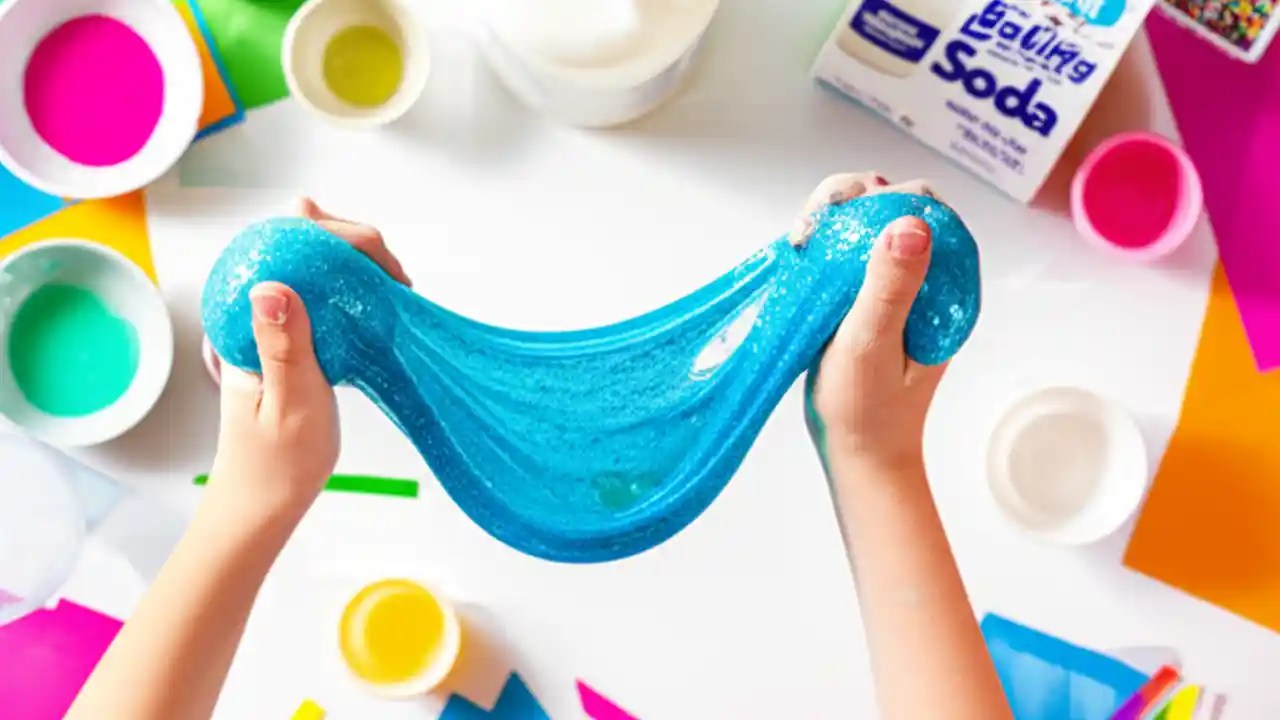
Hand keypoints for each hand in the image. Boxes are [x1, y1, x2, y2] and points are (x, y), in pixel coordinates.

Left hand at [207, 198, 409, 520]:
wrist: (265, 500)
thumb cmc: (276, 462)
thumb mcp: (289, 403)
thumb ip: (282, 344)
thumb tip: (272, 285)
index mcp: (243, 321)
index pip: (286, 246)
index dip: (337, 239)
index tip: (383, 265)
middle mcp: (253, 312)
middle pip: (300, 242)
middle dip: (351, 243)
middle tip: (395, 277)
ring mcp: (273, 324)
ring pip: (314, 266)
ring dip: (355, 263)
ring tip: (393, 284)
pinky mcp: (291, 339)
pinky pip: (322, 295)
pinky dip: (353, 288)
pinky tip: (377, 299)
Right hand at [798, 173, 947, 475]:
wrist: (859, 457)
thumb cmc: (868, 411)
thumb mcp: (872, 344)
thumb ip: (890, 286)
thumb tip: (911, 223)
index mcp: (944, 283)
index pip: (922, 206)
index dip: (877, 198)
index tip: (834, 221)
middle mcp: (926, 277)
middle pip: (892, 206)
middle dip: (848, 202)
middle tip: (809, 233)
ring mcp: (894, 287)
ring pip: (867, 227)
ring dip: (832, 222)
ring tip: (800, 245)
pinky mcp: (867, 300)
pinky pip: (849, 254)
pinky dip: (825, 247)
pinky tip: (801, 260)